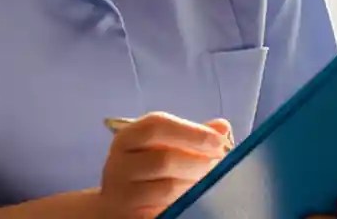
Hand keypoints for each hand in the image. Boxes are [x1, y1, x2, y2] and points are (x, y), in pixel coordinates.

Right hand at [96, 113, 232, 218]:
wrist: (114, 207)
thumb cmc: (144, 171)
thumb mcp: (160, 147)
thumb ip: (190, 136)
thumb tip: (222, 127)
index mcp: (126, 139)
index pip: (155, 125)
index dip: (190, 131)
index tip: (218, 141)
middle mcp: (118, 165)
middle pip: (164, 159)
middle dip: (199, 163)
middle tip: (220, 166)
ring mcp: (122, 195)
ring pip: (167, 189)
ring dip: (196, 186)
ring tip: (211, 184)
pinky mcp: (132, 217)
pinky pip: (165, 210)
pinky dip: (185, 204)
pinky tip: (195, 201)